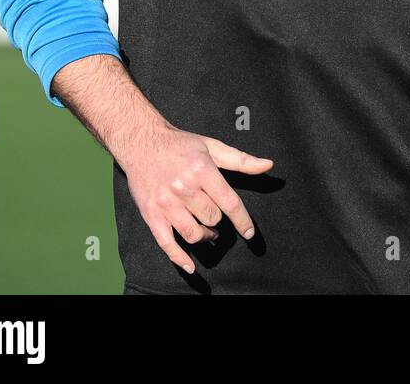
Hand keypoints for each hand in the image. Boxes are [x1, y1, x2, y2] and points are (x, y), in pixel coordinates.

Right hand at [118, 120, 274, 274]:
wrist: (142, 142)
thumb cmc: (180, 145)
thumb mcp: (212, 147)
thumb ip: (241, 160)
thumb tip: (267, 165)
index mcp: (202, 170)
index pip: (229, 203)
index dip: (242, 221)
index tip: (249, 233)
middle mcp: (184, 188)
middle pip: (212, 218)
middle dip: (217, 219)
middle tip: (214, 214)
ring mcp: (166, 203)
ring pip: (193, 233)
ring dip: (204, 236)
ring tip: (206, 231)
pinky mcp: (151, 214)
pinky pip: (166, 243)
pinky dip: (179, 258)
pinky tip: (190, 266)